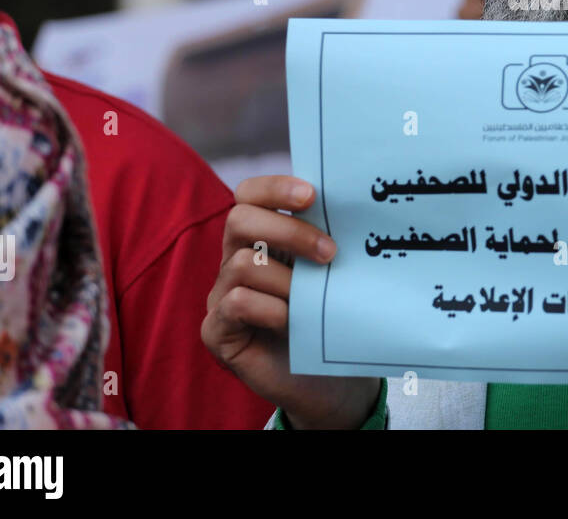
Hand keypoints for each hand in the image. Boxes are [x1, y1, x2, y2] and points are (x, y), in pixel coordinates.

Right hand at [201, 175, 380, 428]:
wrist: (326, 381)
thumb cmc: (329, 318)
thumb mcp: (331, 273)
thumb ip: (327, 241)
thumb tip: (351, 207)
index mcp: (262, 238)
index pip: (250, 194)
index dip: (275, 188)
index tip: (312, 195)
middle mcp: (235, 260)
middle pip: (238, 218)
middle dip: (287, 231)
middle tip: (329, 252)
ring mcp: (221, 295)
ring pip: (242, 263)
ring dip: (286, 279)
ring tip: (311, 300)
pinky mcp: (216, 330)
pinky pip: (237, 303)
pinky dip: (271, 309)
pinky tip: (292, 323)